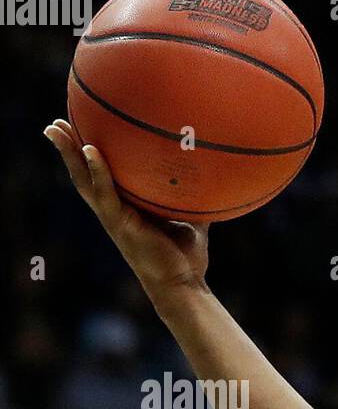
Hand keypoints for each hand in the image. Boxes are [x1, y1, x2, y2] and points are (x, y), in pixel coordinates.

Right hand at [43, 120, 208, 299]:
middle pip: (84, 175)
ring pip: (84, 181)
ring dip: (69, 154)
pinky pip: (105, 194)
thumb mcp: (191, 219)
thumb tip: (212, 178)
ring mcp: (114, 218)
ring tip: (55, 129)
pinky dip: (97, 172)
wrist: (184, 284)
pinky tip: (91, 150)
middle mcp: (114, 211)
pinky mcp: (120, 224)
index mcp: (126, 208)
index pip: (102, 177)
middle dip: (68, 150)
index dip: (88, 156)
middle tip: (54, 124)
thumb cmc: (187, 257)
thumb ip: (193, 199)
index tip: (80, 130)